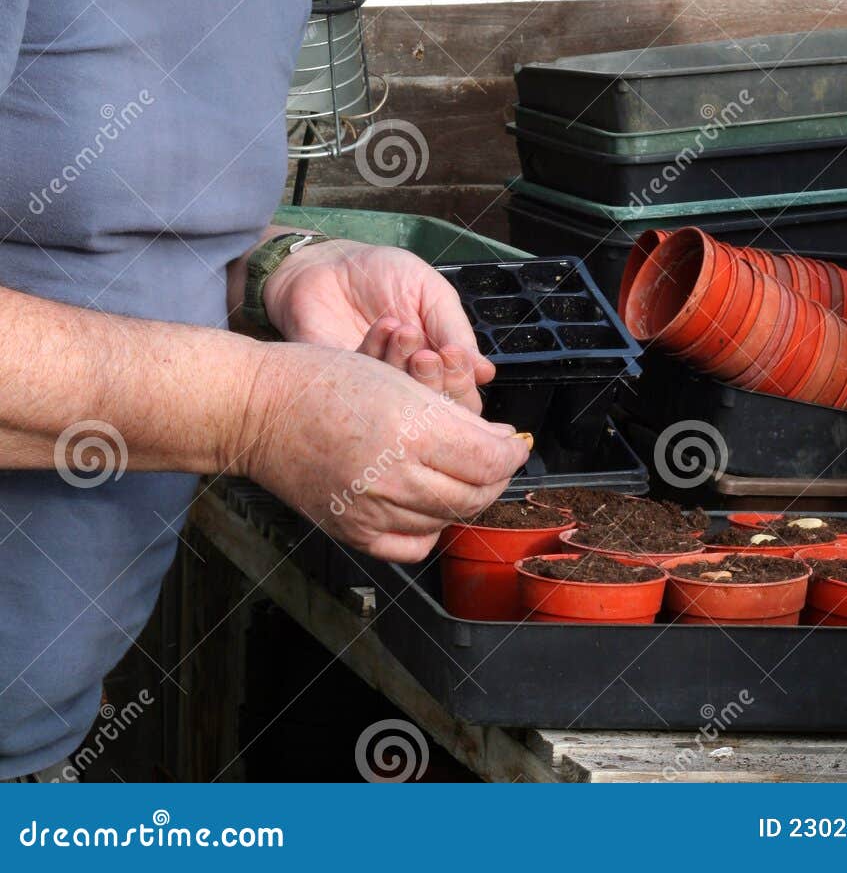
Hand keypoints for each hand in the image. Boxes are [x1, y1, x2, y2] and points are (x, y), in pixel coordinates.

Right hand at [238, 342, 530, 561]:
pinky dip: (429, 529)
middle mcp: (393, 477)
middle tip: (496, 458)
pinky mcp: (351, 531)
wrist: (255, 409)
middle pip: (474, 495)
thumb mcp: (397, 377)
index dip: (511, 452)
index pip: (487, 459)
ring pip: (445, 520)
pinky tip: (428, 504)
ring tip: (462, 474)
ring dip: (465, 499)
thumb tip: (495, 440)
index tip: (514, 441)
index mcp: (410, 429)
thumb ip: (451, 412)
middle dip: (496, 477)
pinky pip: (410, 546)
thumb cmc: (320, 379)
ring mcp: (371, 511)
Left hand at [262, 240, 493, 410]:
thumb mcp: (430, 292)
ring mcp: (373, 385)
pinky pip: (363, 381)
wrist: (331, 263)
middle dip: (433, 383)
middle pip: (432, 411)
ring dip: (403, 364)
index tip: (455, 355)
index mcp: (436, 364)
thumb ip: (454, 329)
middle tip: (426, 354)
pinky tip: (384, 325)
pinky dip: (377, 352)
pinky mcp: (340, 380)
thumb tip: (484, 372)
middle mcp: (407, 382)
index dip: (461, 383)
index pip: (460, 397)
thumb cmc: (383, 274)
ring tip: (403, 330)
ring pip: (397, 401)